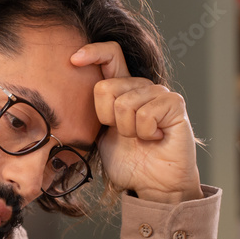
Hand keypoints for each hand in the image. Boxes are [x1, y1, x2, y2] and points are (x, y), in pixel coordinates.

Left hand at [70, 42, 202, 203]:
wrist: (153, 186)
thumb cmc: (129, 163)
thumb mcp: (101, 136)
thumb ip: (91, 114)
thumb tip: (63, 95)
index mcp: (123, 90)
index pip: (110, 56)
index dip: (93, 52)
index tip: (74, 60)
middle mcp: (142, 87)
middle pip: (107, 87)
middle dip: (108, 119)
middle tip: (125, 134)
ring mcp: (160, 93)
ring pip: (125, 103)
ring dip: (128, 130)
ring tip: (142, 139)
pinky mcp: (175, 104)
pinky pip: (146, 113)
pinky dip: (146, 133)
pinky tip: (156, 138)